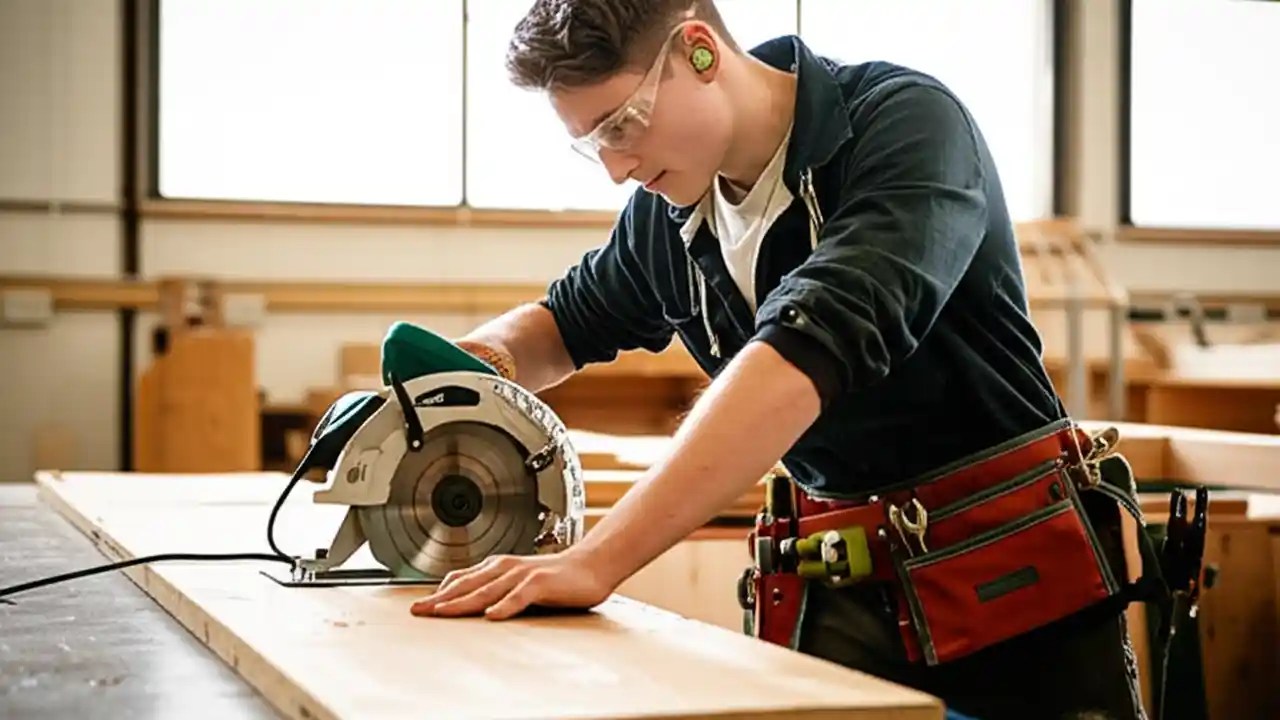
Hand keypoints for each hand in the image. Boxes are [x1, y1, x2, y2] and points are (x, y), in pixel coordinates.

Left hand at [409, 548, 614, 619]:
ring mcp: (523, 574)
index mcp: (498, 567)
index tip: (420, 606)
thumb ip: (497, 589)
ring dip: (462, 602)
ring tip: (442, 612)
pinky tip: (492, 615)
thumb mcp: (518, 582)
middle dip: (440, 598)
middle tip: (419, 610)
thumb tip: (472, 604)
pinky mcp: (541, 583)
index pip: (461, 579)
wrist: (589, 566)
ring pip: (487, 590)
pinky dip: (505, 605)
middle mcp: (506, 567)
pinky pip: (519, 596)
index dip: (439, 593)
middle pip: (466, 585)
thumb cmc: (555, 576)